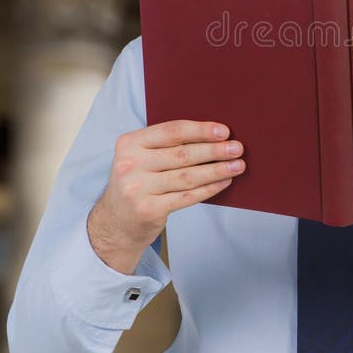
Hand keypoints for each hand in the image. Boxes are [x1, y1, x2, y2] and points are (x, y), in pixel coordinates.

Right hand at [88, 120, 244, 273]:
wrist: (115, 222)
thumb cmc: (139, 182)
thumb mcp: (141, 157)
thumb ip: (166, 145)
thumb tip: (213, 136)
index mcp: (129, 143)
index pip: (171, 131)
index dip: (200, 130)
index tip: (224, 131)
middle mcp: (130, 164)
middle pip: (182, 154)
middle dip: (214, 150)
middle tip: (237, 148)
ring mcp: (137, 189)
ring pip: (187, 176)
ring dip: (217, 170)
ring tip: (238, 165)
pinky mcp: (148, 210)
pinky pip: (186, 196)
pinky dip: (209, 188)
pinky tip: (224, 182)